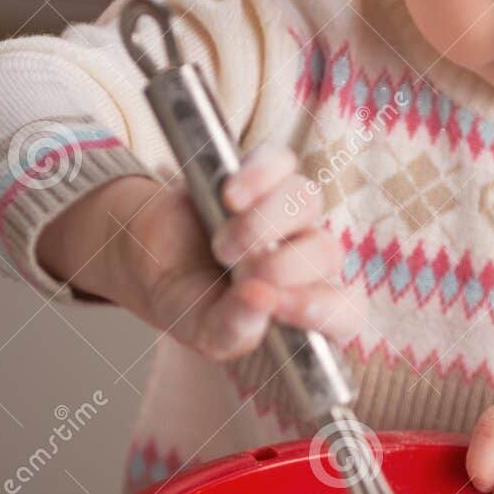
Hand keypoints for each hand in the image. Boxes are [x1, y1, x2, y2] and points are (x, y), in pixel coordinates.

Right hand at [104, 143, 357, 359]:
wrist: (147, 257)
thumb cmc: (188, 301)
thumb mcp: (204, 331)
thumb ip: (234, 328)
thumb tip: (261, 300)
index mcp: (303, 307)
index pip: (346, 311)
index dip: (320, 310)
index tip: (275, 307)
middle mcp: (306, 259)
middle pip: (328, 252)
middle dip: (282, 267)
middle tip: (238, 272)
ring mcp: (288, 214)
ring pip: (307, 201)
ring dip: (264, 223)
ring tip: (224, 244)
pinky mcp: (262, 174)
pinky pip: (281, 162)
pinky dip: (258, 177)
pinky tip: (230, 197)